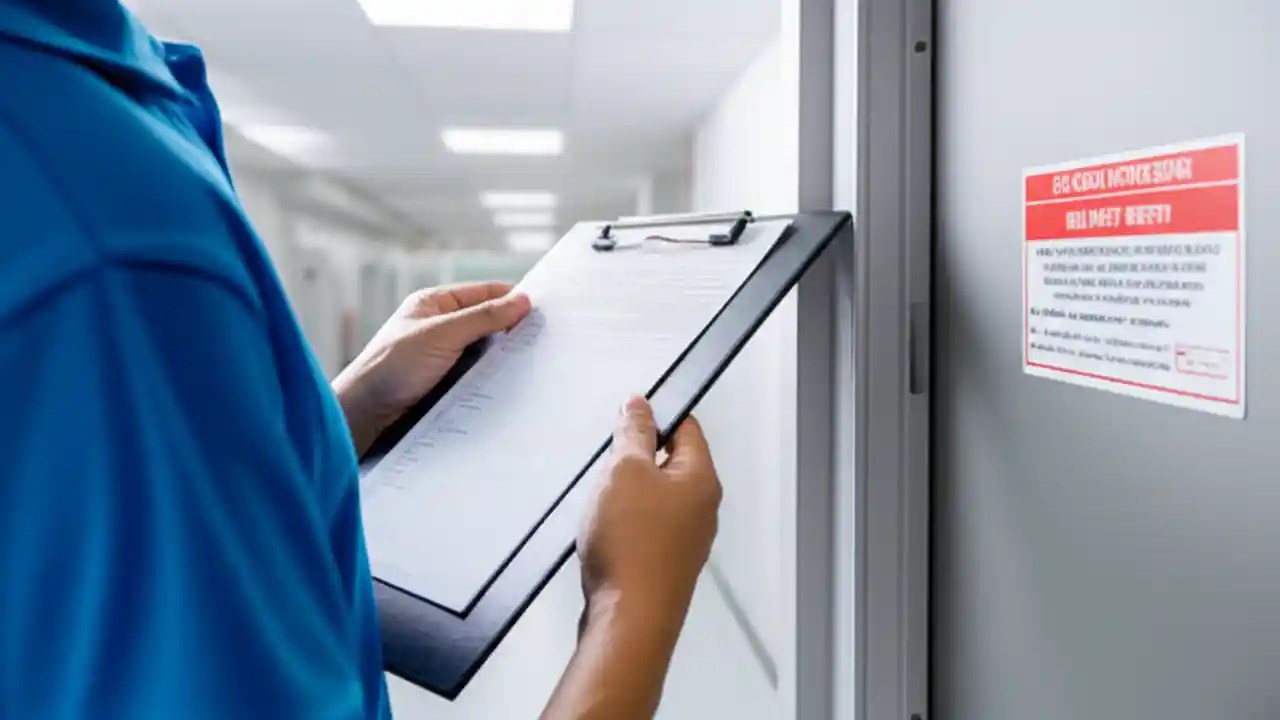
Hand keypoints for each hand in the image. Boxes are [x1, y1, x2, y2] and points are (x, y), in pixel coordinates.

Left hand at [332, 282, 531, 454]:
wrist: (365, 413)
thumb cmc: (391, 367)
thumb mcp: (442, 335)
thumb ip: (483, 317)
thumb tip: (522, 301)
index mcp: (435, 304)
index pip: (484, 293)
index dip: (512, 299)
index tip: (542, 310)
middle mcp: (439, 326)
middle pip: (487, 322)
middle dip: (511, 330)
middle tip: (543, 339)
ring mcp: (442, 354)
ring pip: (484, 350)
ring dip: (503, 357)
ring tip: (531, 362)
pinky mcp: (444, 381)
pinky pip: (476, 374)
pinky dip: (492, 377)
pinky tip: (508, 383)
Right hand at [577, 396, 722, 618]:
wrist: (629, 618)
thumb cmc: (632, 545)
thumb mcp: (625, 470)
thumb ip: (633, 433)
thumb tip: (640, 405)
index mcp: (701, 479)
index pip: (687, 428)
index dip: (657, 414)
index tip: (629, 414)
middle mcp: (702, 509)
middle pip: (671, 463)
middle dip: (636, 458)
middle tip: (609, 466)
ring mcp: (686, 540)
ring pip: (656, 498)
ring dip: (627, 494)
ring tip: (604, 504)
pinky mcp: (665, 564)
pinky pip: (646, 529)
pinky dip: (625, 523)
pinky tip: (605, 533)